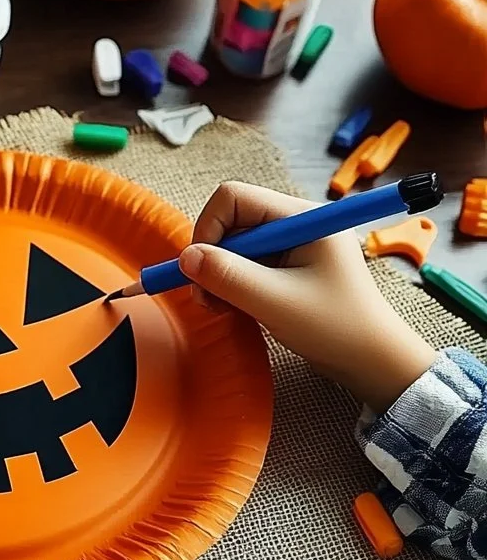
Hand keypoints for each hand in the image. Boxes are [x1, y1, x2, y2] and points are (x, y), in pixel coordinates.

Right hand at [178, 182, 435, 411]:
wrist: (373, 362)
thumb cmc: (335, 328)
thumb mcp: (274, 302)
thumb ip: (227, 276)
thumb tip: (185, 258)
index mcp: (302, 218)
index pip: (235, 198)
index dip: (208, 228)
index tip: (200, 268)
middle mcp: (297, 224)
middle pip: (232, 223)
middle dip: (212, 258)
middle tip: (206, 298)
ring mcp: (293, 246)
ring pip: (235, 247)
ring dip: (219, 276)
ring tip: (220, 308)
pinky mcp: (289, 268)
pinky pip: (247, 265)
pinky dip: (232, 285)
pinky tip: (235, 309)